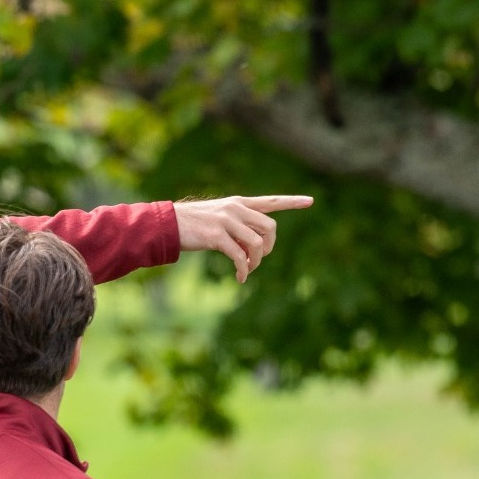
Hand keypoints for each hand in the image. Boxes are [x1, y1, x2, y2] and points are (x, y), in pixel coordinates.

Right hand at [173, 195, 313, 280]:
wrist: (168, 224)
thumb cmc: (193, 225)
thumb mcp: (219, 220)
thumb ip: (239, 227)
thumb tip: (253, 249)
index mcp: (238, 203)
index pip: (270, 201)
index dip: (291, 201)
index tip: (310, 201)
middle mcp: (235, 208)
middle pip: (269, 227)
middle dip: (269, 247)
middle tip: (258, 259)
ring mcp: (226, 221)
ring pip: (257, 244)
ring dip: (256, 262)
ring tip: (246, 270)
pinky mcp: (216, 235)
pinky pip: (239, 256)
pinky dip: (243, 270)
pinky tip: (240, 277)